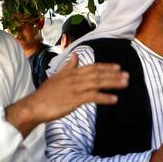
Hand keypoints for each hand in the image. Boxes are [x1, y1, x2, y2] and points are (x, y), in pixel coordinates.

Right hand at [6, 59, 127, 136]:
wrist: (35, 105)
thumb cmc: (46, 94)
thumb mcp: (58, 76)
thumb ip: (69, 67)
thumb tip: (76, 55)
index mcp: (71, 72)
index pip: (92, 67)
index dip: (106, 67)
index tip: (118, 67)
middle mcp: (75, 77)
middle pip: (97, 73)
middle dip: (113, 74)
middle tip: (127, 75)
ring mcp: (75, 88)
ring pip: (97, 83)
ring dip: (113, 83)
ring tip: (125, 84)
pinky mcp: (75, 99)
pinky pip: (93, 96)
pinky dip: (105, 97)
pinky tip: (114, 99)